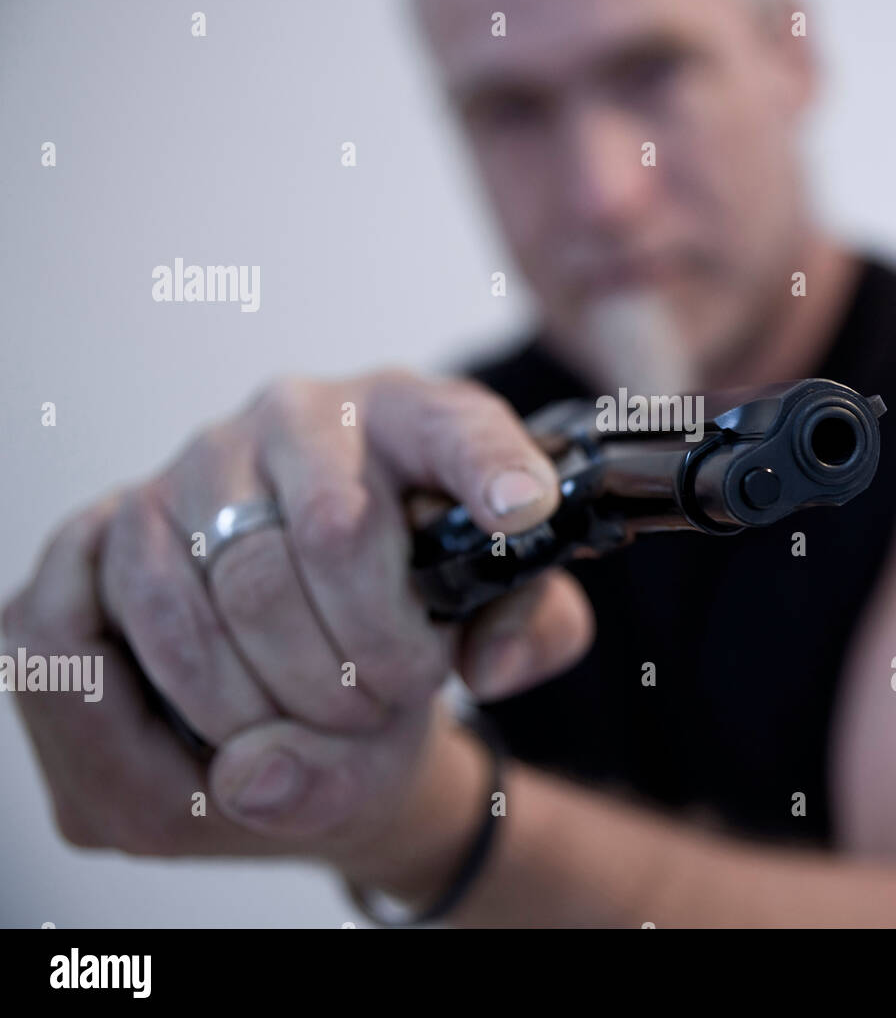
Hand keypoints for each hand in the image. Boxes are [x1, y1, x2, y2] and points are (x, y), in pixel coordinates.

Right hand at [1, 370, 592, 876]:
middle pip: (332, 534)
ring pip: (228, 590)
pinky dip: (194, 696)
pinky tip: (242, 719)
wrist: (314, 596)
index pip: (458, 426)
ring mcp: (200, 460)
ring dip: (281, 693)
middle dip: (371, 654)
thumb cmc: (416, 592)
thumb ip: (535, 627)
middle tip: (390, 700)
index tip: (524, 511)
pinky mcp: (119, 518)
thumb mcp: (503, 603)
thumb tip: (486, 663)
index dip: (494, 466)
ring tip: (324, 724)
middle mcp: (300, 414)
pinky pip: (143, 617)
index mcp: (411, 414)